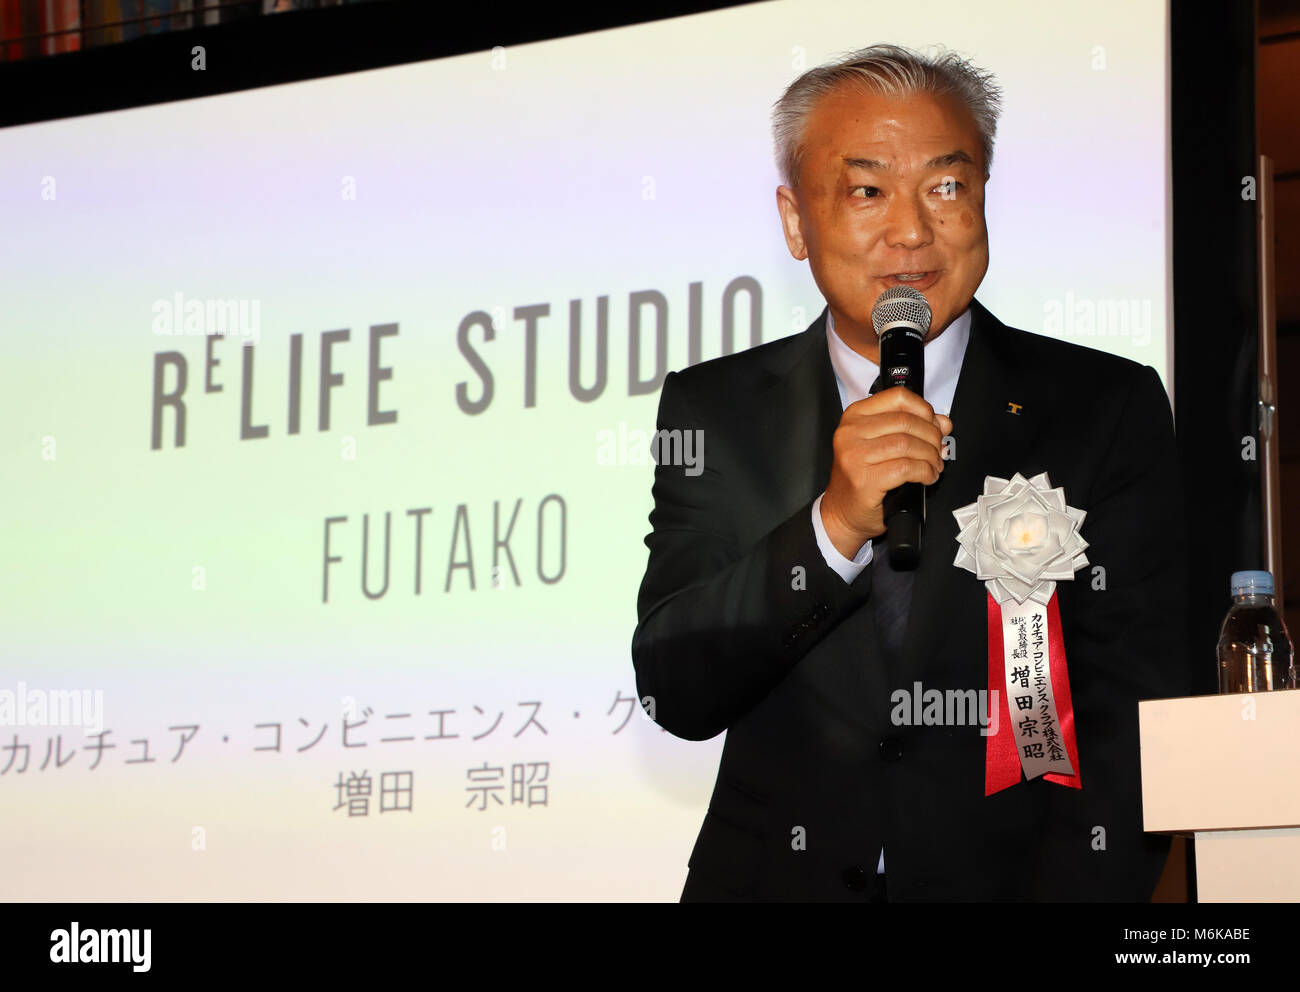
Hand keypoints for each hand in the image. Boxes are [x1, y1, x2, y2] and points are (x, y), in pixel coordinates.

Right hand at [819, 386, 951, 558]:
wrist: (842, 511)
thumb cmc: (862, 477)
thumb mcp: (882, 444)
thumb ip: (911, 428)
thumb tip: (943, 423)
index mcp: (854, 416)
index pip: (897, 397)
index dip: (924, 409)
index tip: (935, 425)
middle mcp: (850, 432)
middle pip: (906, 422)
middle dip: (932, 437)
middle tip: (939, 451)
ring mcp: (854, 456)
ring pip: (908, 444)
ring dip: (930, 456)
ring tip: (935, 466)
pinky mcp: (864, 479)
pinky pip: (906, 468)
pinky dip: (925, 472)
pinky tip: (927, 477)